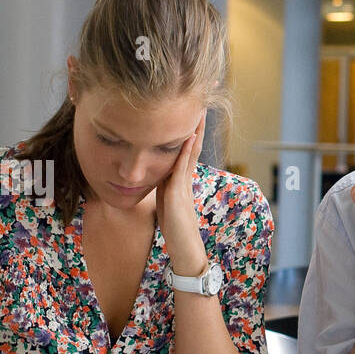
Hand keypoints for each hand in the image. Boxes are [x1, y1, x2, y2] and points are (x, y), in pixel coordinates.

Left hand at [156, 116, 207, 277]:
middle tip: (200, 103)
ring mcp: (183, 186)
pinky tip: (187, 136)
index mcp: (179, 180)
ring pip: (190, 152)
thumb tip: (155, 175)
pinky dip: (185, 151)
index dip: (187, 131)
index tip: (189, 112)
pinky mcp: (178, 195)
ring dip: (193, 131)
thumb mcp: (166, 203)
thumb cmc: (176, 231)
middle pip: (191, 145)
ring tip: (197, 111)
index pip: (185, 149)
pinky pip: (181, 168)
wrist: (186, 250)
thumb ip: (163, 188)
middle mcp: (184, 179)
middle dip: (194, 124)